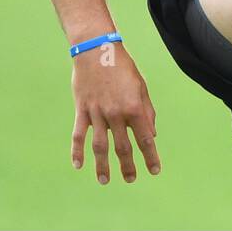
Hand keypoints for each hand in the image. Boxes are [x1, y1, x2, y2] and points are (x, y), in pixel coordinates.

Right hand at [70, 41, 160, 183]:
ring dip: (102, 165)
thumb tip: (151, 134)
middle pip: (122, 147)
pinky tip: (78, 165)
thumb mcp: (141, 86)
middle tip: (131, 179)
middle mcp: (116, 113)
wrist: (97, 50)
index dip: (151, 156)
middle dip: (128, 166)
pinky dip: (77, 151)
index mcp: (134, 107)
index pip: (145, 138)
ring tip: (105, 180)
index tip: (154, 171)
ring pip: (99, 146)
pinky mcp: (81, 110)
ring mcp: (97, 113)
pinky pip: (78, 134)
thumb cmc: (123, 67)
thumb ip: (147, 111)